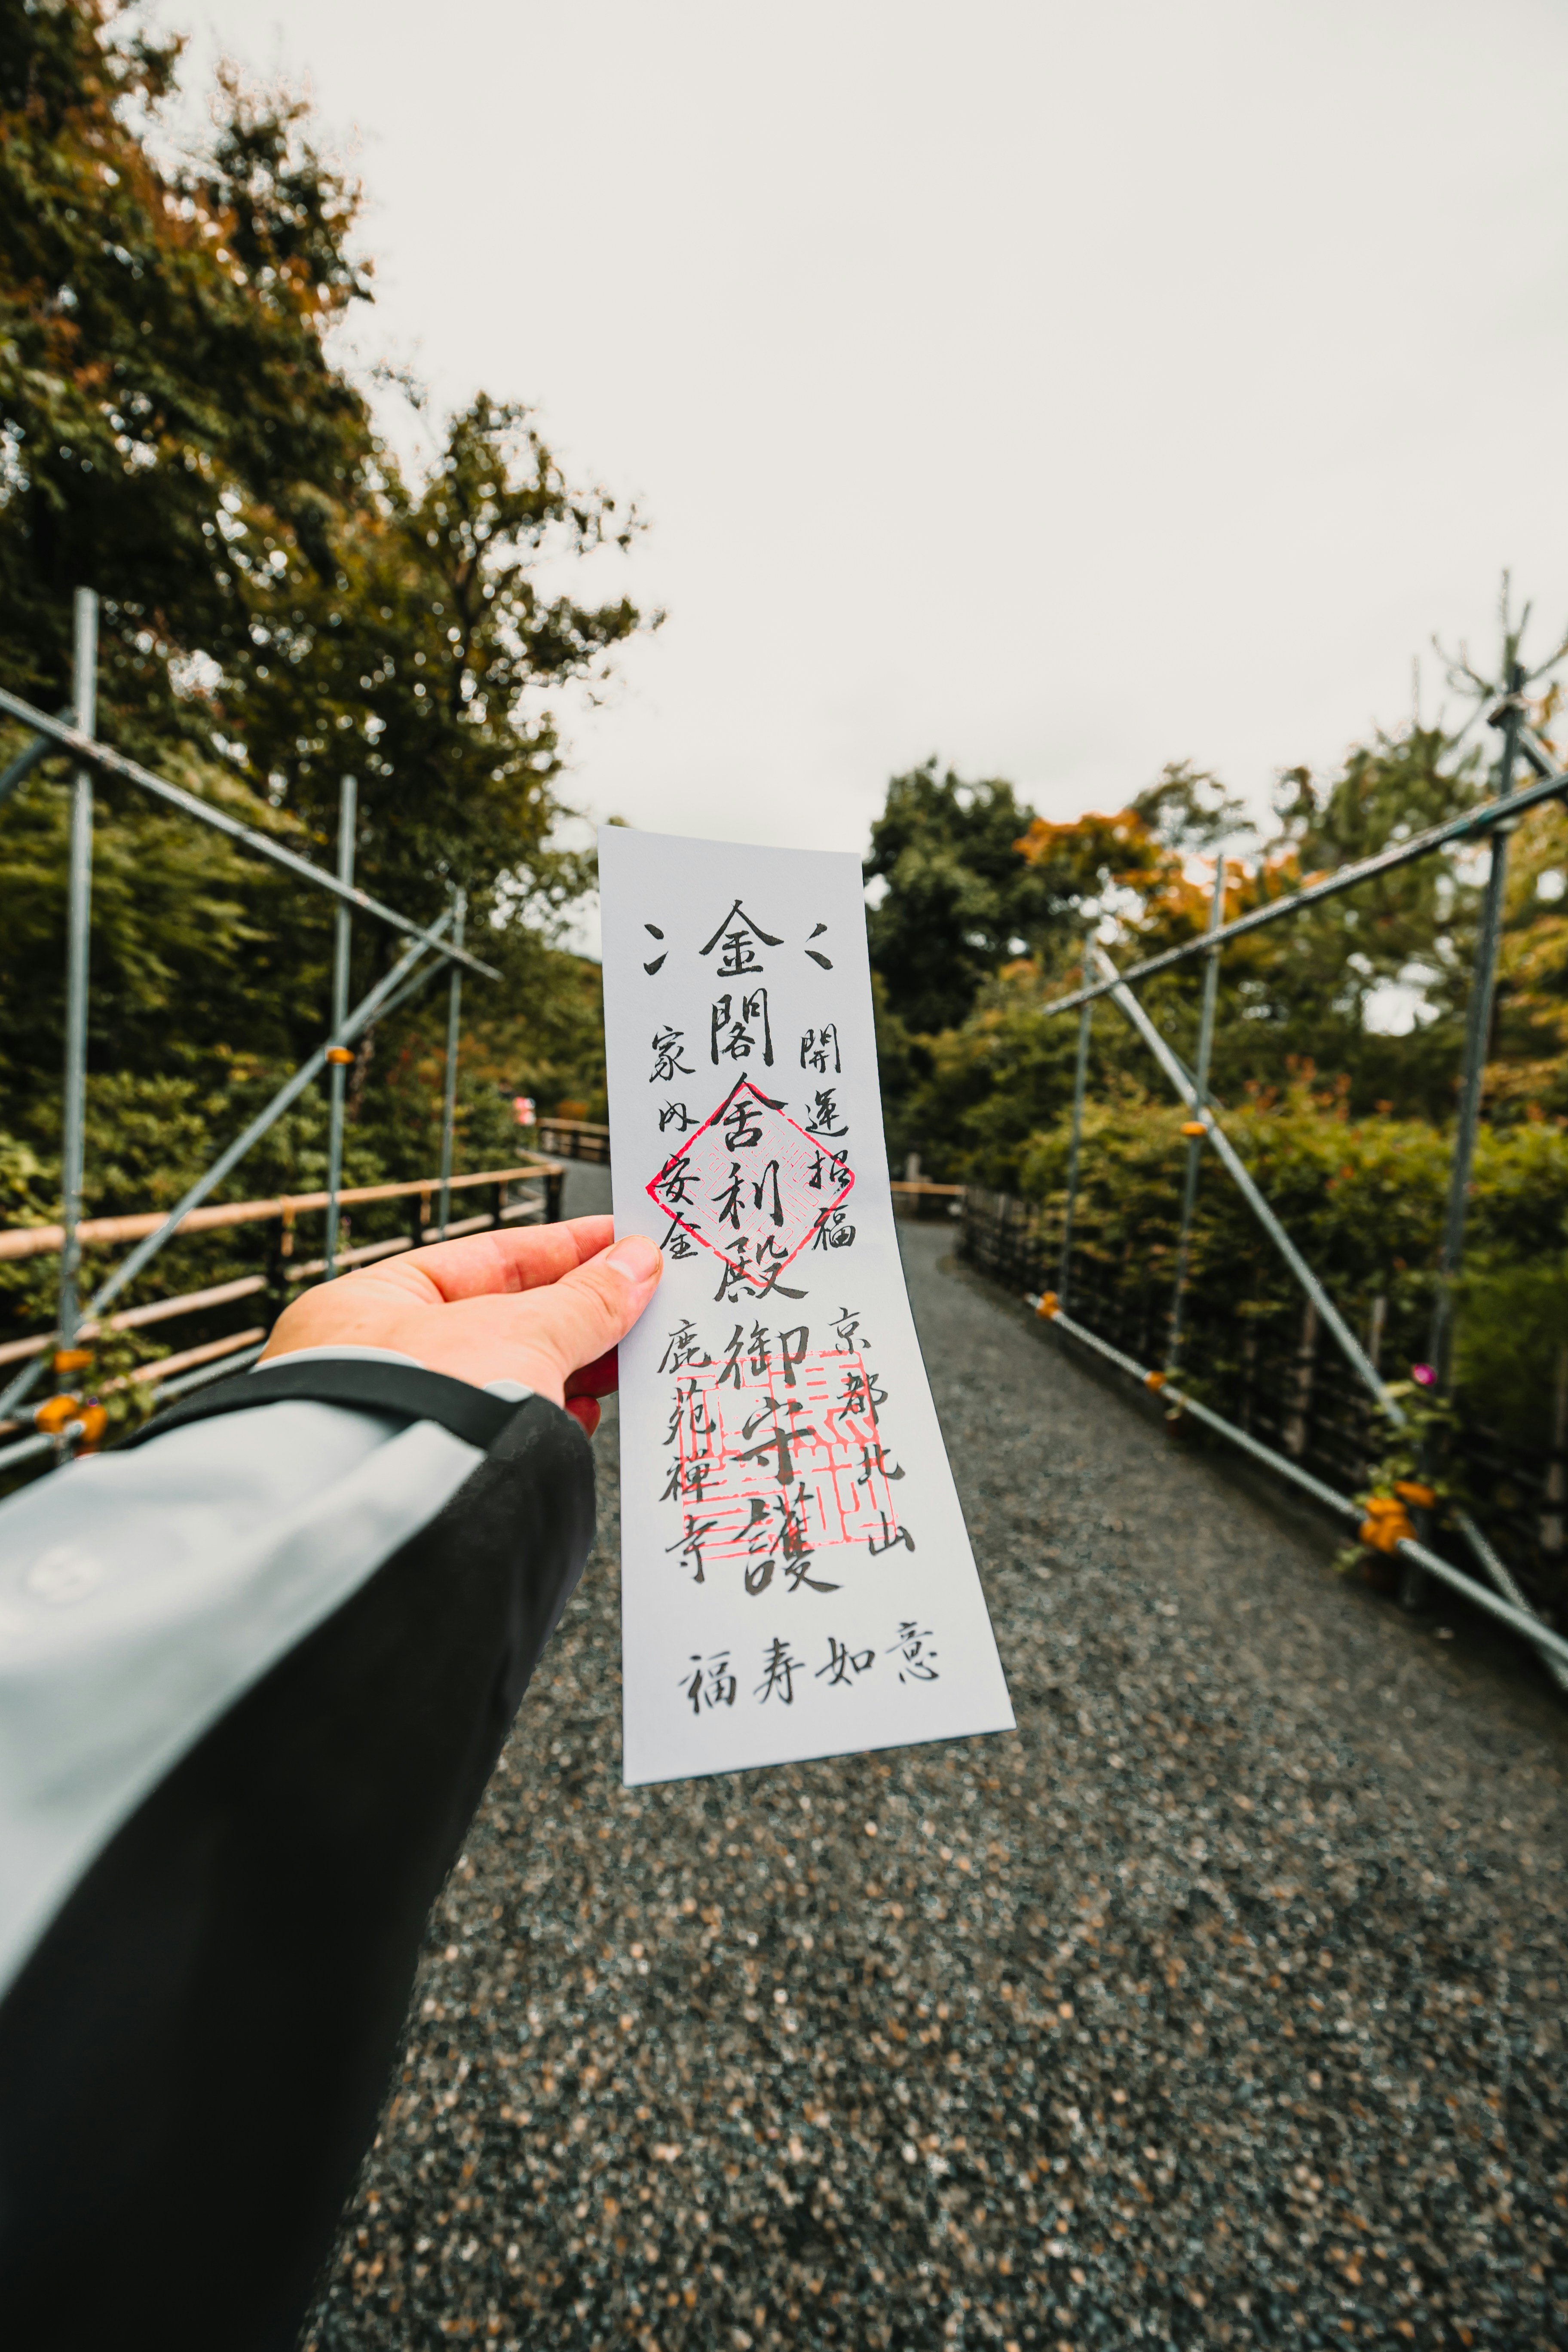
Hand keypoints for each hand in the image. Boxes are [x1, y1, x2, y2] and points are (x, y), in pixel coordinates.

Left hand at [259, 1215, 660, 1435]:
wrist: (399, 1527)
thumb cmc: (428, 1412)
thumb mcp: (523, 1336)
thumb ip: (585, 1300)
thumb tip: (637, 1263)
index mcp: (369, 1306)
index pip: (483, 1258)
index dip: (560, 1247)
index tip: (619, 1239)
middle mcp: (375, 1361)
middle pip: (499, 1317)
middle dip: (575, 1311)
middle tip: (642, 1298)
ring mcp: (404, 1418)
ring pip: (506, 1375)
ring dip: (571, 1364)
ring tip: (626, 1357)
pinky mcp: (435, 1469)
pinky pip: (503, 1427)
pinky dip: (549, 1413)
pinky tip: (586, 1411)